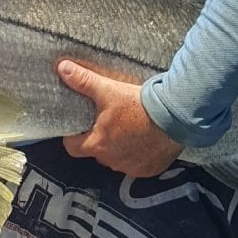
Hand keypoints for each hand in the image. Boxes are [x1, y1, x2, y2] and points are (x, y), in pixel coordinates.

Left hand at [57, 59, 182, 178]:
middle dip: (100, 140)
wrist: (175, 116)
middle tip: (109, 122)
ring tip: (129, 129)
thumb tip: (63, 68)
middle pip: (97, 152)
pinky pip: (138, 165)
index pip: (73, 147)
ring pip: (118, 159)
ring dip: (120, 148)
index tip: (79, 127)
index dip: (73, 137)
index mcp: (97, 145)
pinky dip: (139, 155)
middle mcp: (112, 161)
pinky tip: (145, 140)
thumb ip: (84, 81)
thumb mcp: (108, 90)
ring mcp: (132, 167)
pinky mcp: (149, 169)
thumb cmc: (139, 106)